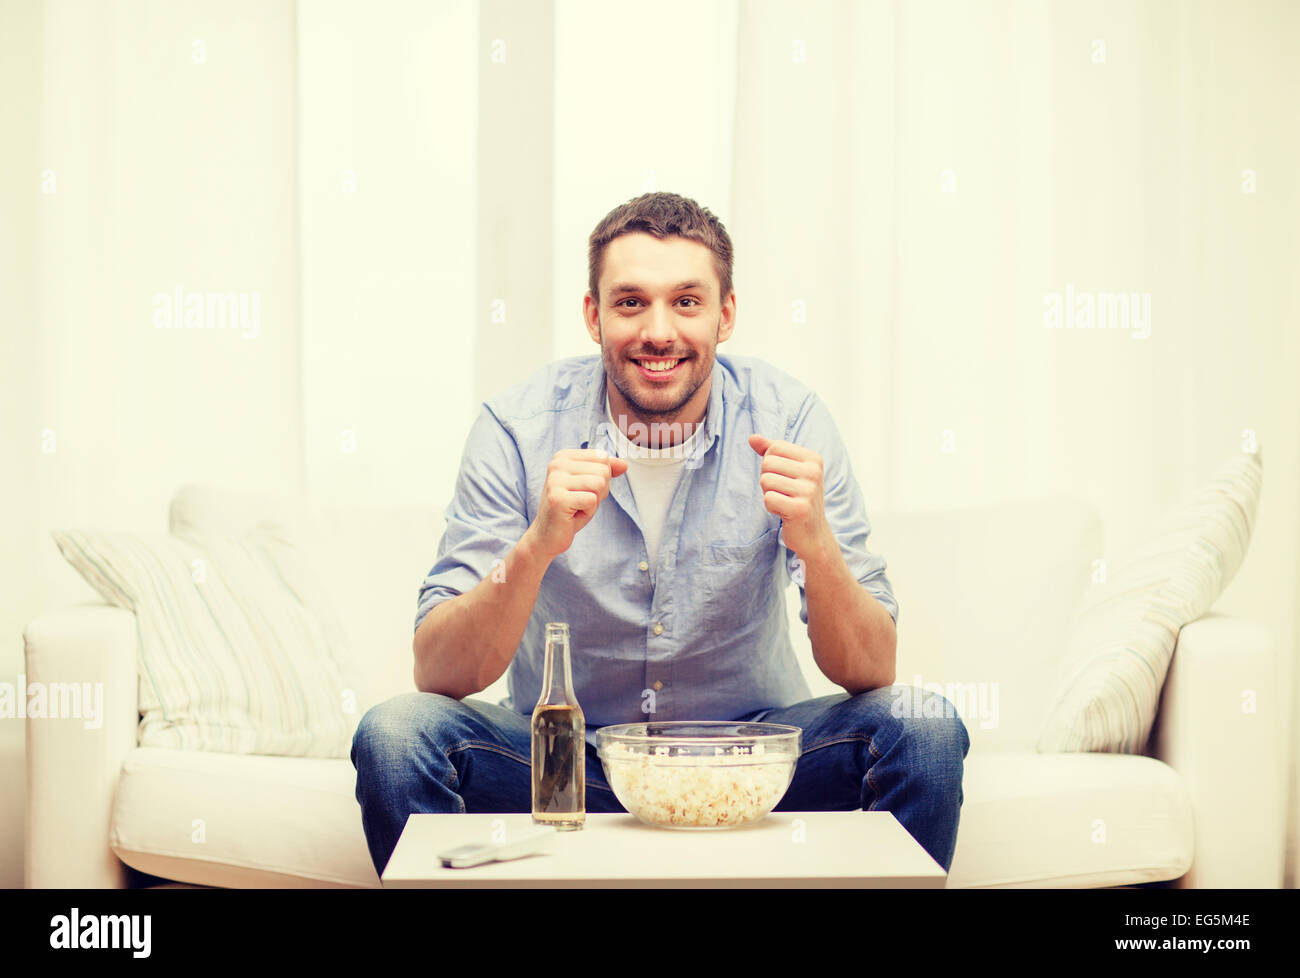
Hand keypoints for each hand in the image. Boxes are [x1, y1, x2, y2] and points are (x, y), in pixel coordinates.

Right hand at [528, 448, 627, 559]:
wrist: (548, 536)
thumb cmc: (570, 509)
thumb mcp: (591, 486)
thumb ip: (606, 471)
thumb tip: (624, 464)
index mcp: (563, 457)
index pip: (602, 457)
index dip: (602, 477)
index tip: (583, 489)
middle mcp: (556, 464)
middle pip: (603, 470)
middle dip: (600, 490)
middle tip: (581, 501)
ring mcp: (555, 481)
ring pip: (599, 484)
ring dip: (594, 501)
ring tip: (577, 507)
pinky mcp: (558, 499)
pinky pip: (592, 500)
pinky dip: (588, 511)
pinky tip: (573, 515)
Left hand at [748, 433, 834, 560]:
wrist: (813, 534)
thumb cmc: (797, 498)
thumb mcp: (788, 471)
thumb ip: (770, 451)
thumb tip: (752, 437)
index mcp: (813, 459)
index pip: (775, 448)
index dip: (770, 463)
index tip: (784, 478)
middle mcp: (814, 472)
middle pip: (768, 463)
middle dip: (767, 479)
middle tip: (783, 492)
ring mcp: (809, 491)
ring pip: (765, 480)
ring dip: (768, 493)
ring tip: (784, 501)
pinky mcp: (800, 509)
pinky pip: (768, 498)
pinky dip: (770, 506)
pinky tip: (784, 512)